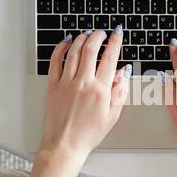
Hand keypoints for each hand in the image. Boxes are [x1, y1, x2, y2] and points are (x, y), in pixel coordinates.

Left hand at [42, 30, 129, 161]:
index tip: (117, 33)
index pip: (110, 58)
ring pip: (73, 51)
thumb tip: (123, 71)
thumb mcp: (113, 115)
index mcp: (100, 90)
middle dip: (98, 35)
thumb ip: (120, 91)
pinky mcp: (53, 86)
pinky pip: (55, 61)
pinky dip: (61, 48)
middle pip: (91, 49)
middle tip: (102, 32)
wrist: (65, 144)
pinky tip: (66, 42)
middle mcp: (83, 83)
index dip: (115, 42)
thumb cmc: (89, 134)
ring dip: (82, 38)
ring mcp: (66, 83)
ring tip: (87, 34)